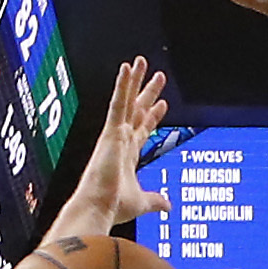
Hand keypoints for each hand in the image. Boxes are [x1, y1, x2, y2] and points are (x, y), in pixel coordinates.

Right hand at [69, 57, 171, 230]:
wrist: (99, 206)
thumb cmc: (114, 206)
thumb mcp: (142, 202)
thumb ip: (155, 200)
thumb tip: (168, 206)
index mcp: (127, 155)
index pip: (142, 129)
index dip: (152, 116)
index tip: (162, 103)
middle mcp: (120, 141)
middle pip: (137, 110)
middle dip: (147, 93)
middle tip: (158, 75)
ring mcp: (115, 134)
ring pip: (127, 100)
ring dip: (135, 81)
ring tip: (141, 62)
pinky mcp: (110, 131)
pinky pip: (117, 103)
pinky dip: (122, 85)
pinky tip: (127, 67)